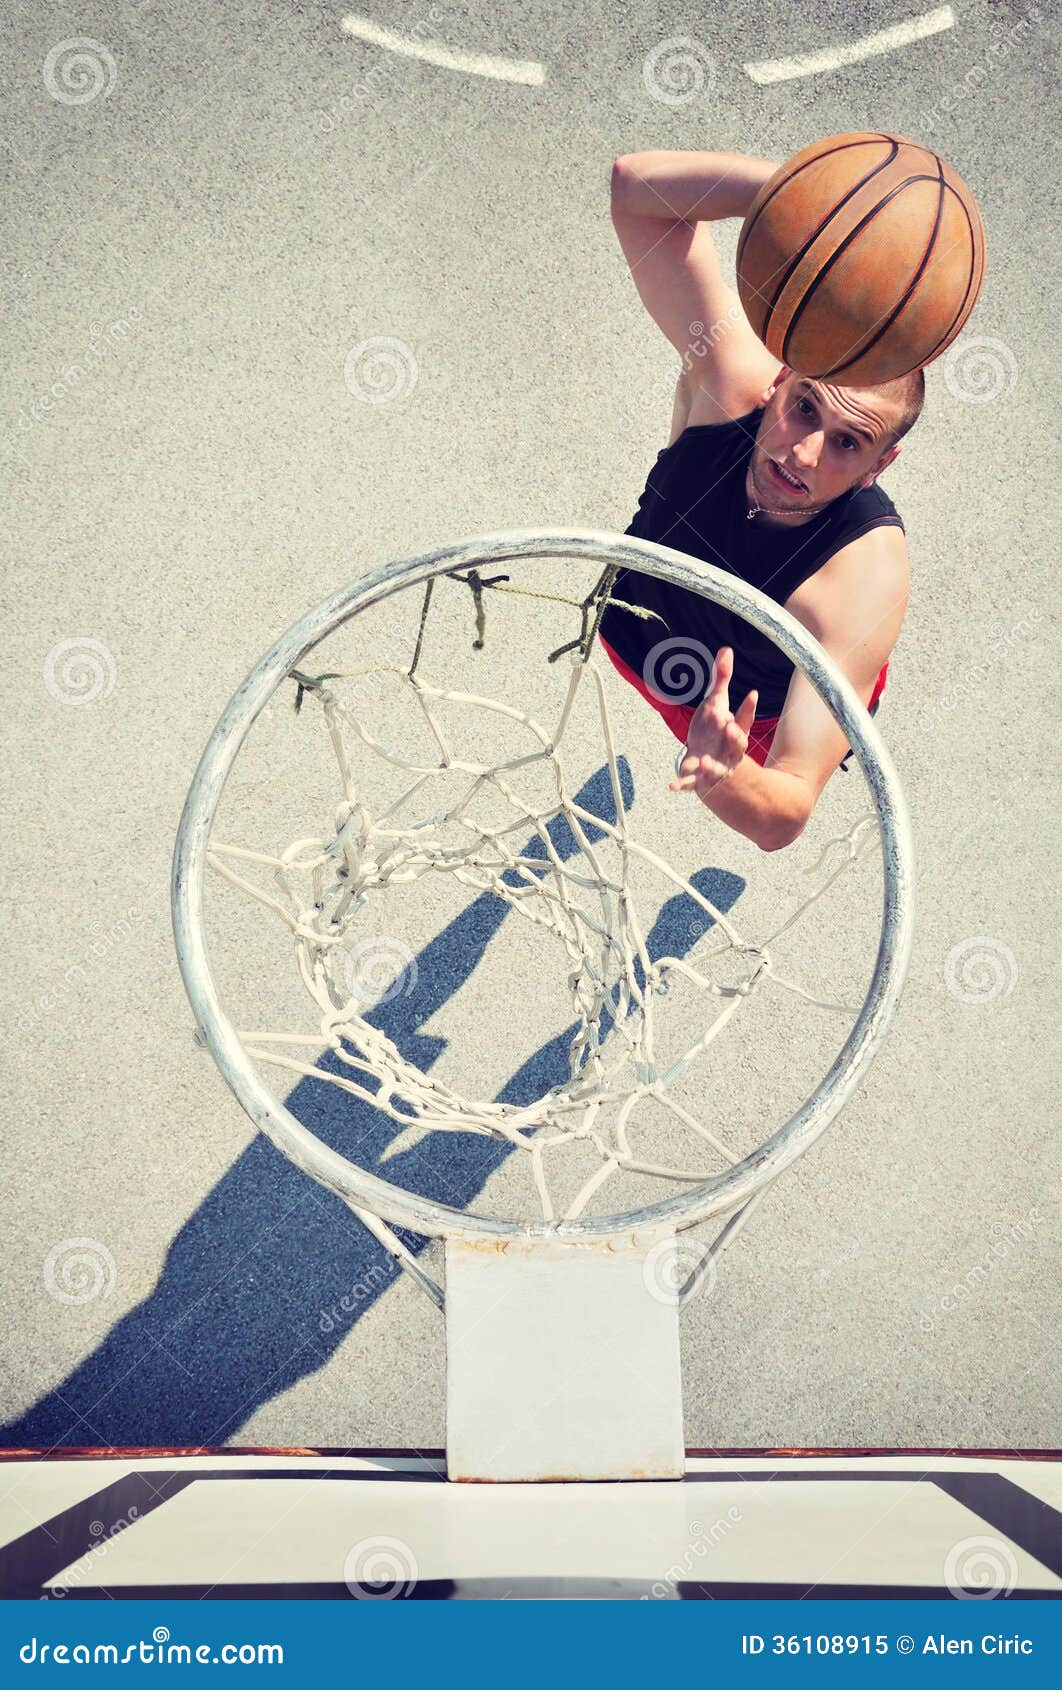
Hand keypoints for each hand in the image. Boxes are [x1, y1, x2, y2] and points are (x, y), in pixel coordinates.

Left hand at [668, 646, 756, 793]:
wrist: (704, 761)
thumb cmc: (712, 728)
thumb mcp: (716, 703)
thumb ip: (722, 678)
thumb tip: (726, 649)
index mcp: (734, 731)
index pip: (745, 719)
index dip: (748, 707)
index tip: (752, 693)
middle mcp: (729, 751)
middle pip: (737, 745)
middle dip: (734, 737)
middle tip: (729, 726)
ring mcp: (715, 766)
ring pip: (717, 768)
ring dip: (711, 766)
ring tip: (703, 761)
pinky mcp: (699, 778)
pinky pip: (691, 783)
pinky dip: (682, 785)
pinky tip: (671, 786)